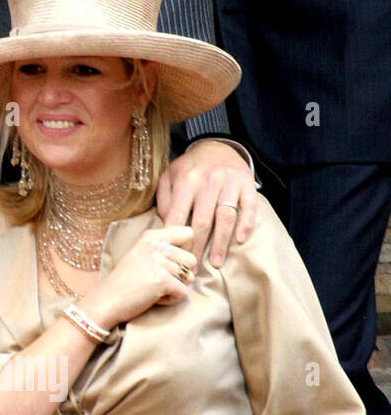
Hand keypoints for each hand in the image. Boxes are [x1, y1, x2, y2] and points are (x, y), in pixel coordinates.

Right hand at [82, 226, 196, 329]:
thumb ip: (164, 250)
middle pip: (192, 259)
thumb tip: (195, 260)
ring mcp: (159, 262)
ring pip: (189, 278)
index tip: (170, 263)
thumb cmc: (125, 283)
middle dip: (181, 275)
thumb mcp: (142, 256)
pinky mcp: (162, 280)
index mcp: (152, 236)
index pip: (188, 233)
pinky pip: (183, 293)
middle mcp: (156, 245)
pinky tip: (152, 298)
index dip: (185, 252)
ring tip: (153, 289)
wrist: (105, 302)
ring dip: (174, 289)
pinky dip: (170, 300)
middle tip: (158, 281)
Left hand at [156, 139, 257, 266]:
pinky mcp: (247, 183)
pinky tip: (240, 240)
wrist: (217, 145)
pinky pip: (249, 206)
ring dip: (221, 243)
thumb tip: (166, 226)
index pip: (179, 216)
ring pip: (225, 217)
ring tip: (216, 263)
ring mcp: (230, 182)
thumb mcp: (170, 176)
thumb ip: (165, 199)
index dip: (176, 240)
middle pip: (202, 221)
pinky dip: (246, 224)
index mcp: (187, 180)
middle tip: (193, 269)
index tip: (174, 259)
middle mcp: (209, 180)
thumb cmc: (190, 168)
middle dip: (197, 248)